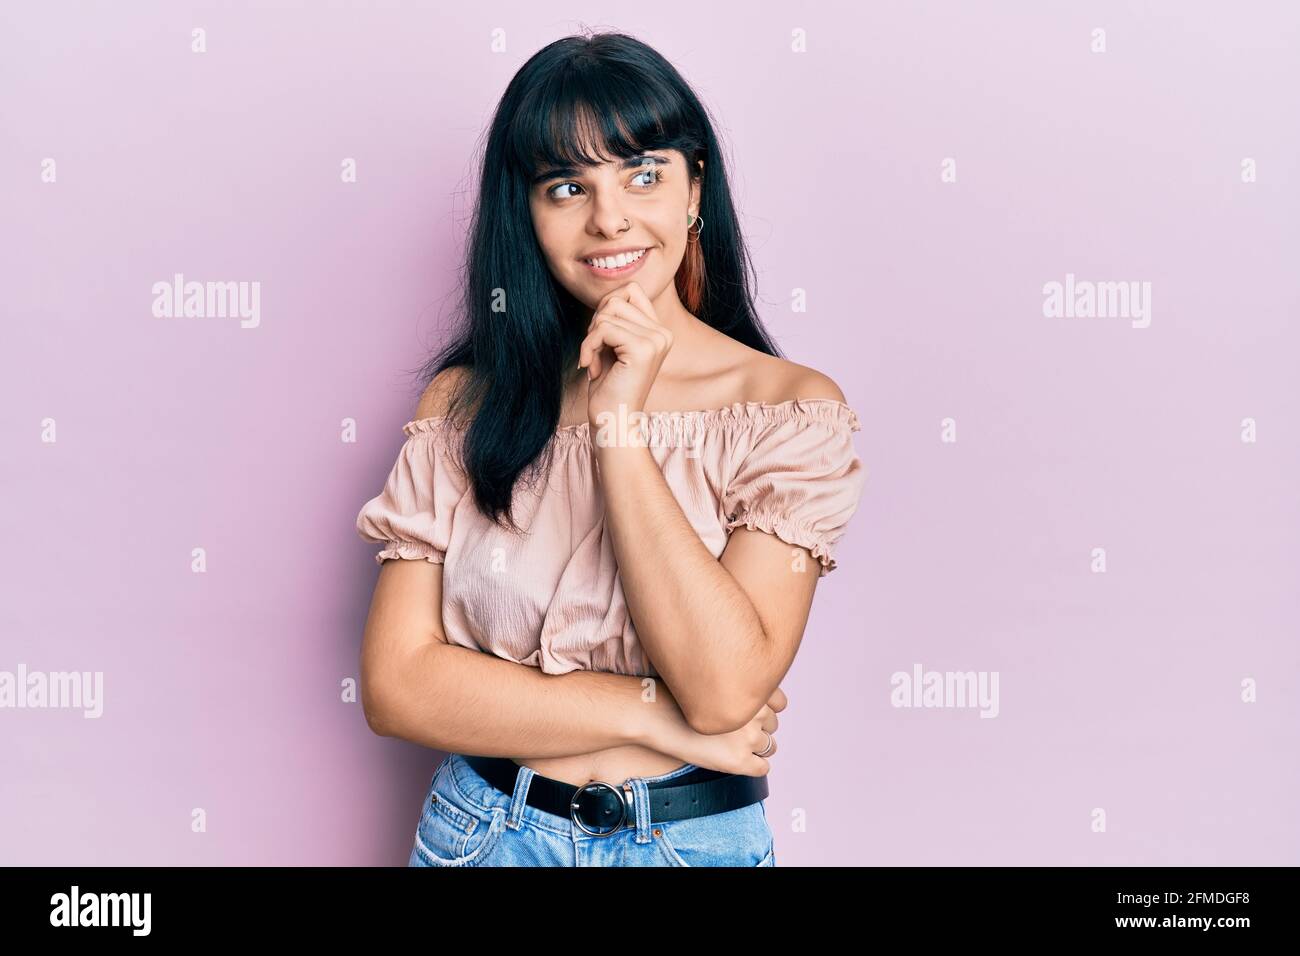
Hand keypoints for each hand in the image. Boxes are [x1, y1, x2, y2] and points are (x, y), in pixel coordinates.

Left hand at [576, 282, 672, 442]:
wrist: (613, 421)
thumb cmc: (609, 388)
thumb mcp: (613, 346)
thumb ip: (615, 319)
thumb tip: (606, 297)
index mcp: (660, 331)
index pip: (630, 290)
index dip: (606, 308)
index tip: (601, 338)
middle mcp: (663, 333)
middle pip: (616, 299)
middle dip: (596, 324)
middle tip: (595, 353)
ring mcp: (656, 340)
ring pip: (607, 312)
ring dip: (591, 337)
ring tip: (595, 362)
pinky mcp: (643, 349)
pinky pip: (603, 329)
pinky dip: (588, 346)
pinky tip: (591, 368)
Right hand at [650, 683, 786, 777]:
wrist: (655, 714)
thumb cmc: (680, 696)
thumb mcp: (716, 682)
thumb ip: (741, 689)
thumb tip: (766, 704)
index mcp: (753, 689)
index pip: (780, 703)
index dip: (763, 709)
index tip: (747, 713)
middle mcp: (756, 712)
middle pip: (774, 725)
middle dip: (758, 728)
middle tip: (732, 730)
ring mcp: (749, 737)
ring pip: (770, 747)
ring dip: (755, 748)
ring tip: (729, 745)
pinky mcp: (740, 761)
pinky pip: (763, 768)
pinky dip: (752, 766)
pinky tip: (733, 759)